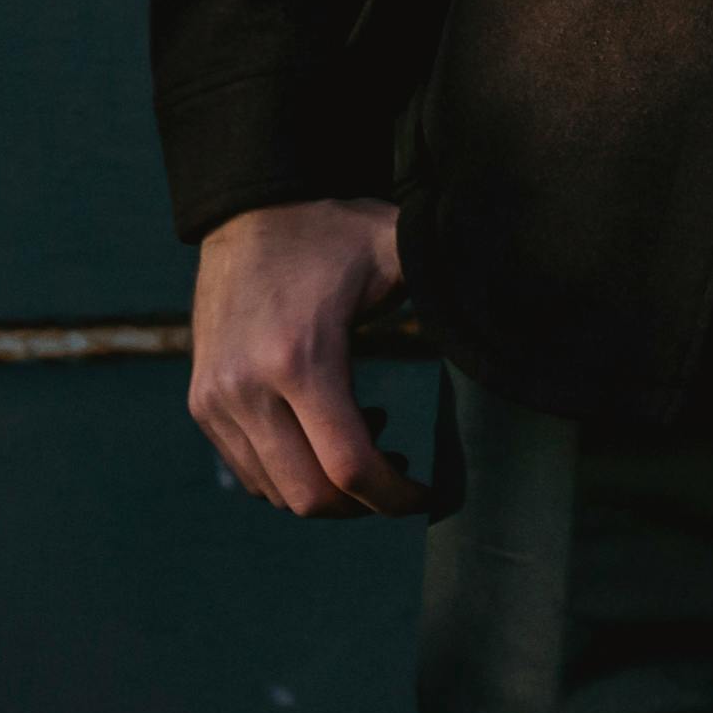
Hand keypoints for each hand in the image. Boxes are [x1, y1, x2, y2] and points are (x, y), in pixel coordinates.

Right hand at [188, 197, 422, 518]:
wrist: (249, 208)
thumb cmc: (335, 232)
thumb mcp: (397, 251)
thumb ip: (448, 289)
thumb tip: (510, 320)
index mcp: (299, 358)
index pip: (349, 468)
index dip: (395, 496)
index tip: (427, 494)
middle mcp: (246, 388)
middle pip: (310, 496)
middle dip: (363, 503)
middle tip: (399, 476)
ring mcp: (216, 399)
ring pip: (276, 491)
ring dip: (326, 488)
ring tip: (365, 441)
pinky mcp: (202, 402)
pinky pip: (248, 471)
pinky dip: (290, 472)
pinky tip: (322, 432)